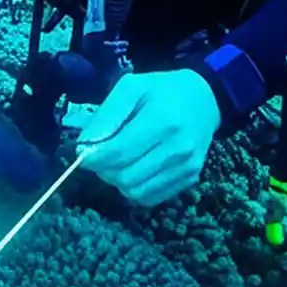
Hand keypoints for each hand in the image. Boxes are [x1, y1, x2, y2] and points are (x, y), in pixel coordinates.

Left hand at [76, 69, 220, 206]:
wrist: (204, 100)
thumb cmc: (162, 91)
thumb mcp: (131, 88)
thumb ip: (106, 116)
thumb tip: (85, 146)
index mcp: (162, 120)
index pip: (118, 152)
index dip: (93, 158)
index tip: (83, 153)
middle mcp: (178, 148)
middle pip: (125, 177)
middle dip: (105, 170)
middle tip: (102, 155)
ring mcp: (186, 167)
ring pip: (136, 192)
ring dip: (118, 181)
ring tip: (119, 162)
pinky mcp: (190, 180)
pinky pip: (151, 198)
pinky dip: (135, 189)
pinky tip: (135, 170)